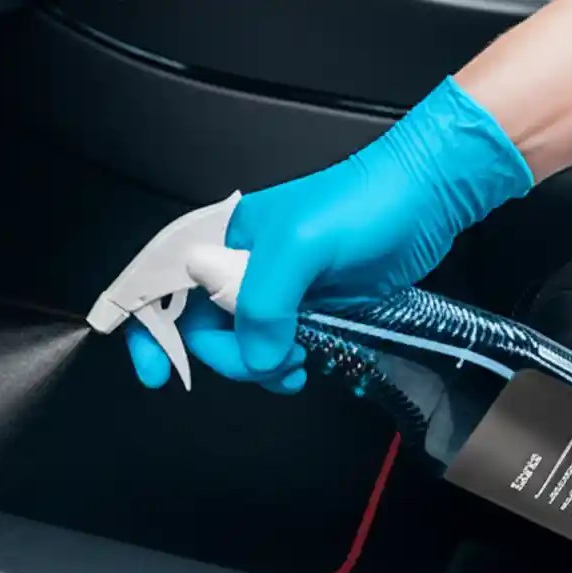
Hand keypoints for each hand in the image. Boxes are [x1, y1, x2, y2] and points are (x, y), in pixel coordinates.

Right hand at [127, 77, 532, 389]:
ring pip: (238, 347)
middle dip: (228, 356)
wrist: (424, 200)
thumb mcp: (301, 246)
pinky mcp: (302, 311)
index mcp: (221, 241)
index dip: (147, 329)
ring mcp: (270, 292)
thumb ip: (264, 303)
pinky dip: (281, 368)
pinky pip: (273, 352)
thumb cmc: (360, 206)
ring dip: (259, 367)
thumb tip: (258, 357)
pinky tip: (304, 366)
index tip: (155, 372)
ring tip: (297, 363)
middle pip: (200, 330)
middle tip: (268, 359)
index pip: (158, 284)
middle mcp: (235, 267)